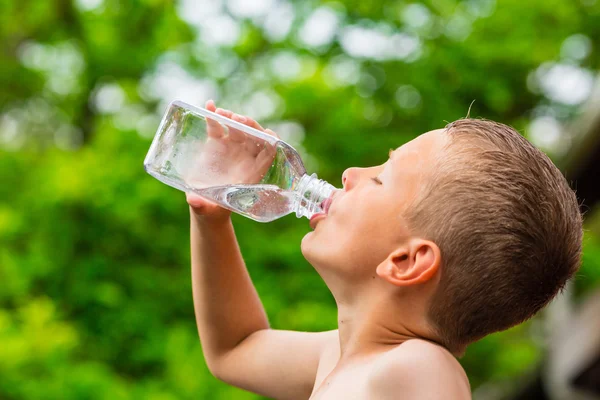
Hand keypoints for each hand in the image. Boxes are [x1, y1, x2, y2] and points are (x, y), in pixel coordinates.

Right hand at [186, 100, 278, 219]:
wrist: (203, 203)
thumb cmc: (211, 209)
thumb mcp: (207, 209)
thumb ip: (202, 205)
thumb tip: (194, 201)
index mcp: (251, 173)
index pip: (268, 155)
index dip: (271, 143)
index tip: (268, 135)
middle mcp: (244, 157)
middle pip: (254, 136)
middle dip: (250, 125)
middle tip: (238, 120)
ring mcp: (231, 147)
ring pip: (237, 127)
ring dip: (232, 118)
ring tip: (222, 114)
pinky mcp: (216, 142)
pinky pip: (218, 125)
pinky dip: (214, 115)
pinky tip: (209, 106)